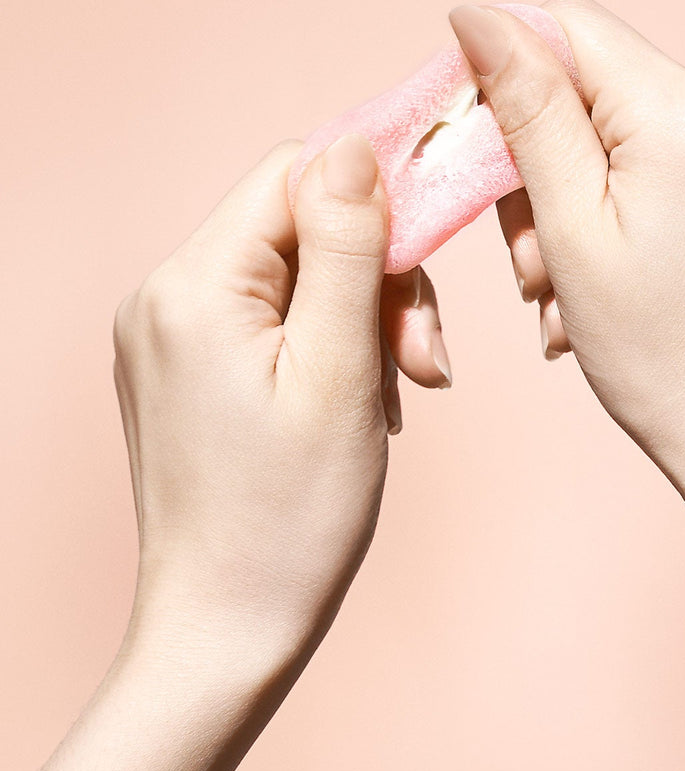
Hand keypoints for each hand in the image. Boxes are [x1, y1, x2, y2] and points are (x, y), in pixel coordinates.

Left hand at [113, 134, 450, 658]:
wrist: (227, 627)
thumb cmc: (289, 516)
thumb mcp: (338, 370)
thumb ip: (346, 247)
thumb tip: (357, 144)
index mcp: (193, 286)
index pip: (296, 175)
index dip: (376, 200)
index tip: (432, 258)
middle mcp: (165, 296)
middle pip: (301, 229)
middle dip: (377, 282)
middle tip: (424, 359)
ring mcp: (172, 335)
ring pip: (297, 275)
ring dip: (363, 320)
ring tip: (394, 394)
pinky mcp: (190, 368)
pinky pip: (276, 319)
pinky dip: (331, 346)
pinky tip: (357, 403)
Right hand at [449, 0, 684, 770]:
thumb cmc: (666, 361)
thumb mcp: (572, 234)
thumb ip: (529, 113)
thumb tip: (479, 16)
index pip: (567, 26)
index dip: (505, 78)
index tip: (480, 159)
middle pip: (598, 87)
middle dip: (544, 167)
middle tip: (535, 266)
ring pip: (630, 133)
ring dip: (582, 202)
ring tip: (574, 294)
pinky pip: (674, 165)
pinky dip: (630, 212)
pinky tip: (621, 285)